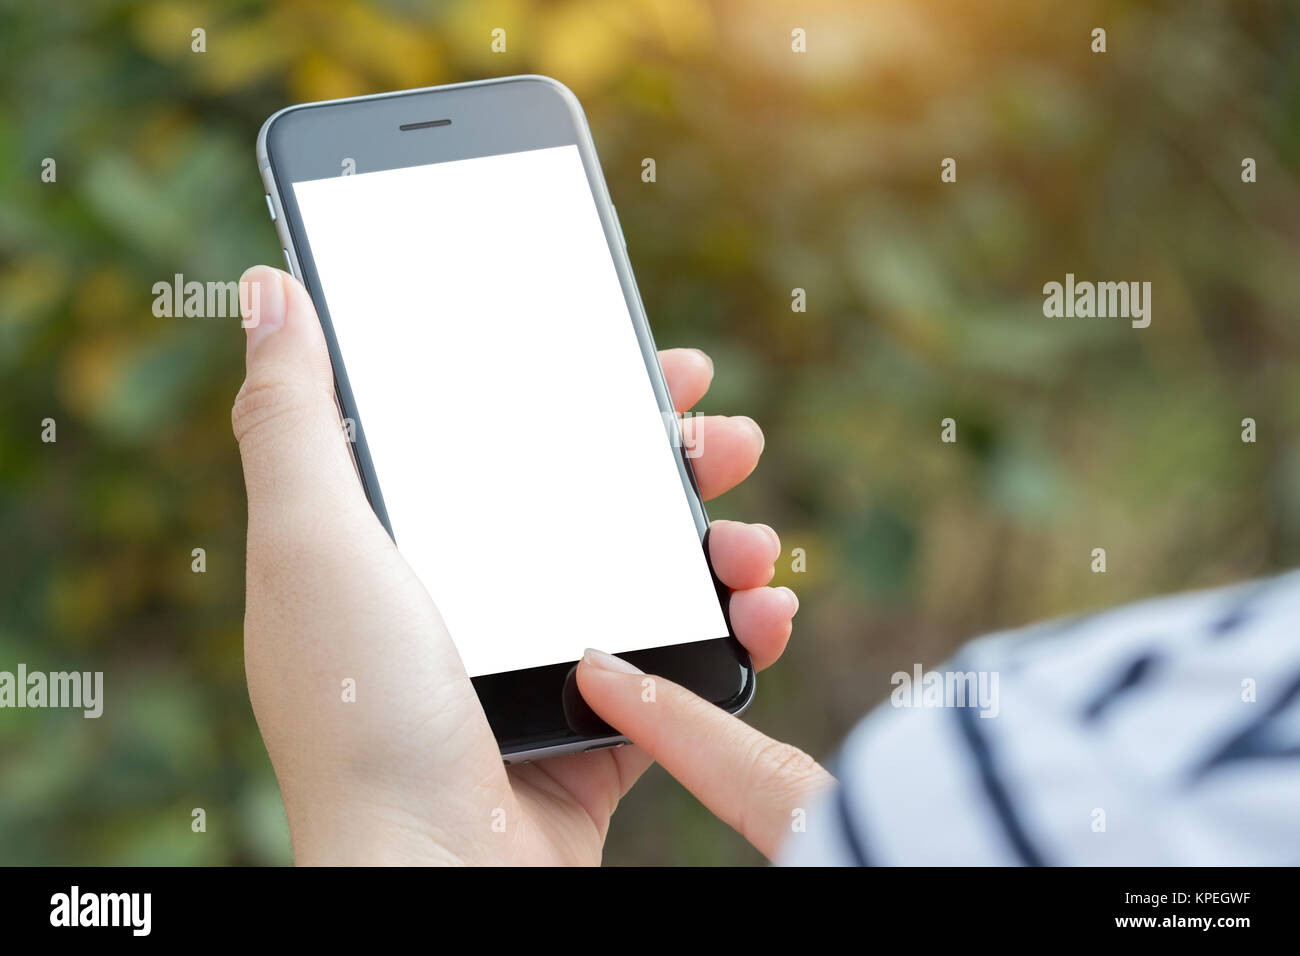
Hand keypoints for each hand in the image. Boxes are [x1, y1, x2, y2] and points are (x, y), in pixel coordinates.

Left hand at [233, 265, 826, 864]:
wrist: (432, 874)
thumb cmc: (359, 708)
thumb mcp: (314, 541)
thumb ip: (294, 418)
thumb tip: (269, 292)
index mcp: (410, 549)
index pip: (505, 442)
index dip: (577, 393)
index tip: (642, 361)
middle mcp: (479, 602)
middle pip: (594, 502)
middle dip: (674, 459)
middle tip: (727, 433)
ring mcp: (542, 665)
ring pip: (650, 578)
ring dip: (718, 543)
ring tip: (753, 536)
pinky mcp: (599, 728)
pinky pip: (683, 667)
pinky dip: (733, 636)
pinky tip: (764, 609)